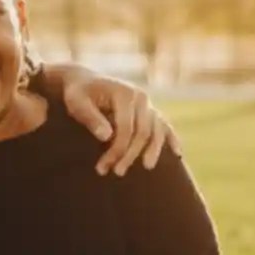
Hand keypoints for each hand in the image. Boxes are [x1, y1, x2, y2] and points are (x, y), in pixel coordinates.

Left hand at [46, 63, 181, 175]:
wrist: (85, 82)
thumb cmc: (78, 94)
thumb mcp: (76, 102)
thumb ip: (90, 118)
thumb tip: (107, 137)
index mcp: (124, 94)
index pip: (126, 128)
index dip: (117, 149)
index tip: (103, 167)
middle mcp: (141, 98)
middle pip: (143, 132)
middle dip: (130, 154)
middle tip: (117, 172)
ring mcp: (147, 104)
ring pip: (157, 130)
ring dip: (152, 151)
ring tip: (147, 167)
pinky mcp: (149, 110)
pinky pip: (164, 125)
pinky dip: (171, 139)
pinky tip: (178, 154)